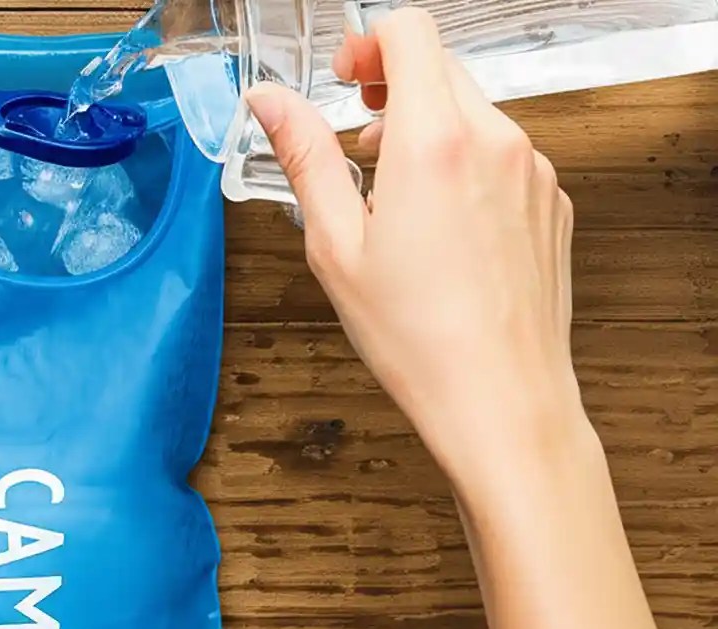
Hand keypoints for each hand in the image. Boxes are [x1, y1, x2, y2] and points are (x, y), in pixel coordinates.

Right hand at [247, 8, 578, 488]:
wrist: (502, 399)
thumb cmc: (419, 337)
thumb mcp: (336, 245)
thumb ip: (303, 157)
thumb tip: (270, 103)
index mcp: (435, 142)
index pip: (409, 33)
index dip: (367, 43)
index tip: (346, 78)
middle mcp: (496, 142)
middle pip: (441, 67)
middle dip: (392, 89)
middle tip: (359, 141)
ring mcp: (533, 171)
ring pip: (474, 113)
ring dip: (429, 130)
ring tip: (395, 196)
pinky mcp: (552, 202)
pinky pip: (504, 156)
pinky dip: (466, 167)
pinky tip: (440, 228)